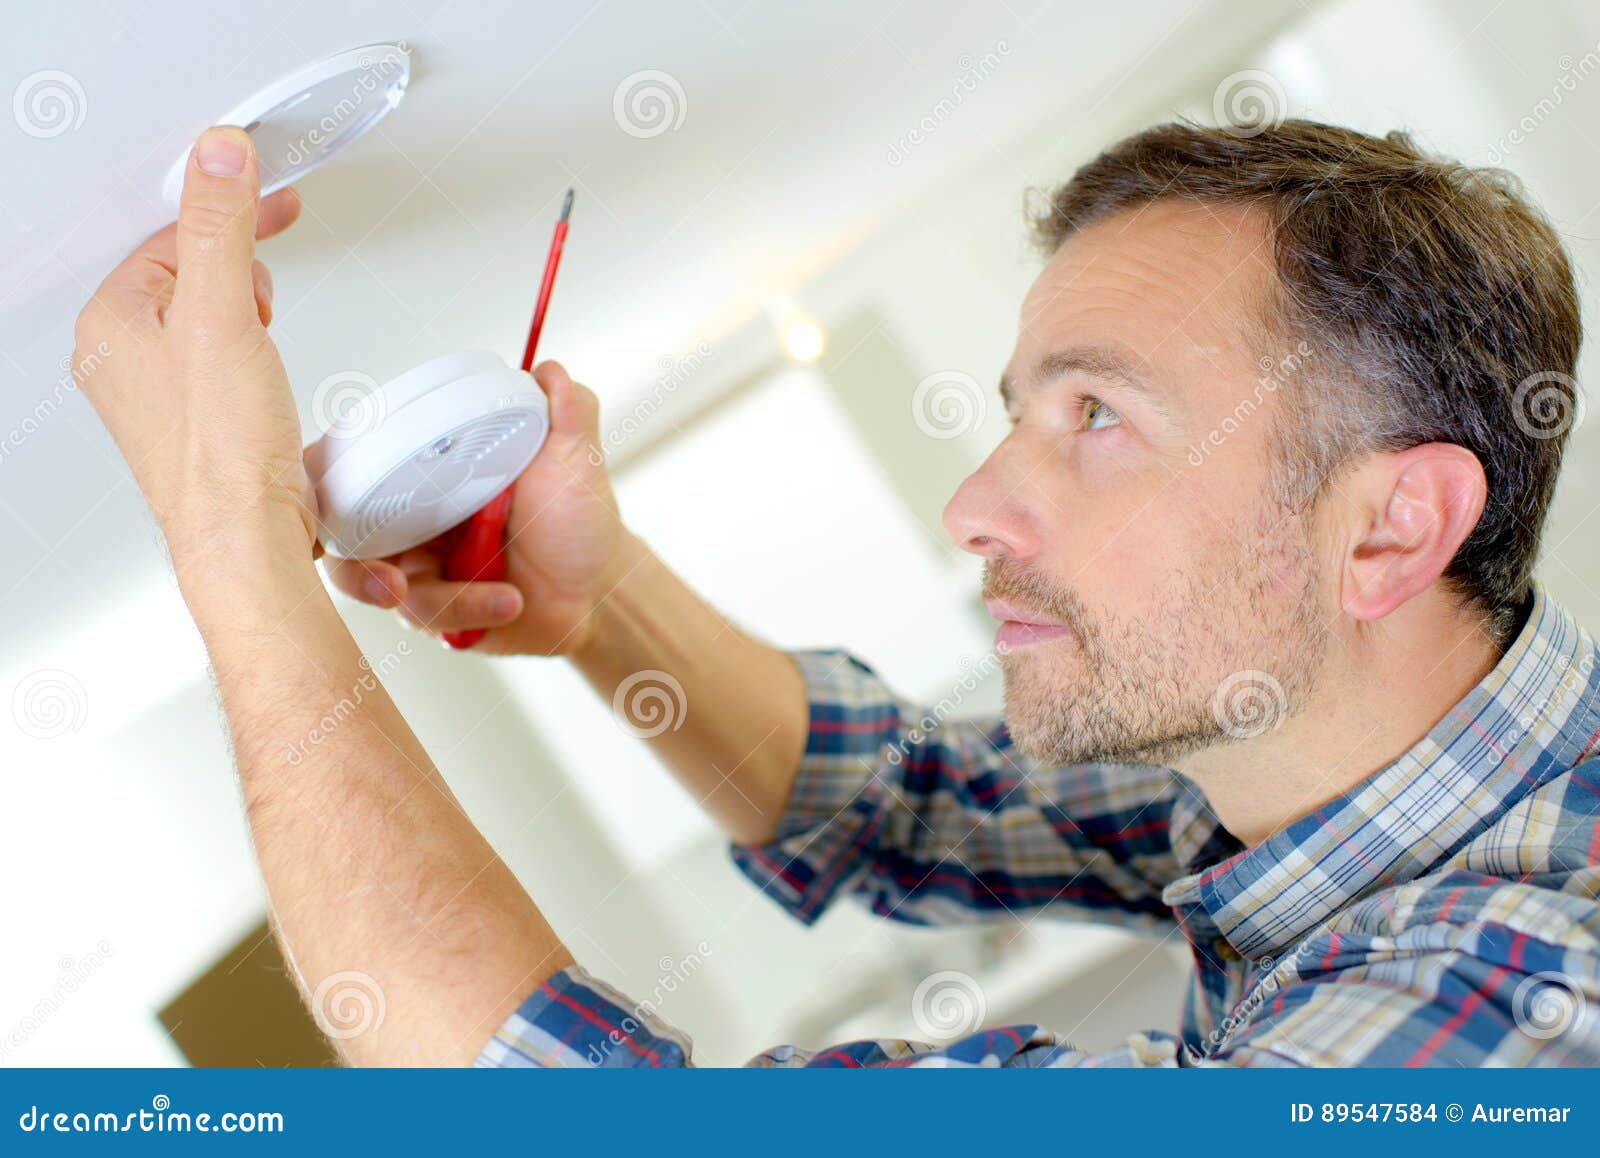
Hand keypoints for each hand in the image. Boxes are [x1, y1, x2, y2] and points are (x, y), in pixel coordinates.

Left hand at [72, 126, 312, 570]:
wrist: (246, 535)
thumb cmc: (221, 451)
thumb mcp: (224, 314)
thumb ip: (220, 226)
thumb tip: (217, 155)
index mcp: (110, 322)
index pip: (168, 234)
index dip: (224, 208)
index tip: (268, 194)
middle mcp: (122, 356)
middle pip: (185, 270)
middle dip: (236, 262)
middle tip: (268, 266)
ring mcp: (156, 391)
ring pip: (202, 315)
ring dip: (243, 308)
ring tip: (264, 329)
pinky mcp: (193, 418)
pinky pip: (215, 356)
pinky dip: (247, 348)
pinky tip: (265, 371)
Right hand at [326, 360, 630, 655]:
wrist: (597, 587)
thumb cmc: (576, 519)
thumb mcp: (575, 460)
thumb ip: (567, 412)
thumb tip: (551, 370)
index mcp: (425, 471)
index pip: (349, 467)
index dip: (317, 480)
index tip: (326, 497)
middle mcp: (408, 517)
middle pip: (342, 540)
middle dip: (358, 570)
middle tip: (393, 584)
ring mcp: (417, 567)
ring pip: (386, 588)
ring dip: (444, 598)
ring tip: (505, 596)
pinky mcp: (433, 612)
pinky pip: (423, 618)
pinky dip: (468, 611)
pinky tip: (510, 603)